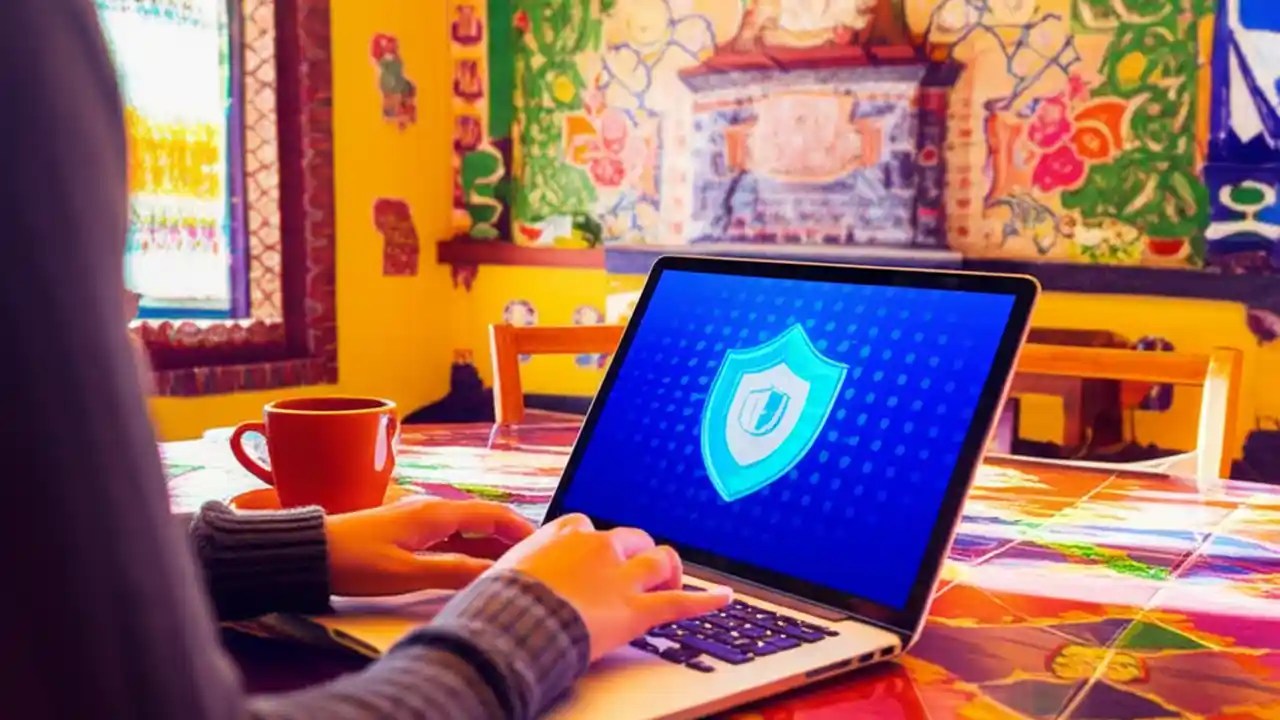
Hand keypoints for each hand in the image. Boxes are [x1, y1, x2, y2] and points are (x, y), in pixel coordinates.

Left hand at [325, 498, 534, 596]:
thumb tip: (493, 574)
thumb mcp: (405, 573)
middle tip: (532, 558)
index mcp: (435, 513)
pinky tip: (470, 567)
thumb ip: (451, 571)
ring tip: (507, 566)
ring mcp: (417, 519)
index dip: (522, 527)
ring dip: (489, 545)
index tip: (545, 543)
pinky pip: (449, 536)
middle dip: (510, 537)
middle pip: (483, 519)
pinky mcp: (405, 531)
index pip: (493, 514)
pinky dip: (468, 549)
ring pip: (466, 528)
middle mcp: (430, 509)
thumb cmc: (353, 561)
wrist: (308, 554)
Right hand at [493, 513, 732, 660]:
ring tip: (669, 585)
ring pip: (661, 560)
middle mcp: (597, 546)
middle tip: (637, 576)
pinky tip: (725, 599)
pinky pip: (680, 602)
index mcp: (563, 533)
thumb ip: (515, 572)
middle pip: (633, 539)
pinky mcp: (636, 609)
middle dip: (639, 556)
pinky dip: (706, 600)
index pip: (589, 527)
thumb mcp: (499, 575)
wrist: (510, 626)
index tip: (596, 557)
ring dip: (668, 572)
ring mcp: (619, 576)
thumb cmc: (497, 605)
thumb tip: (500, 585)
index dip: (597, 545)